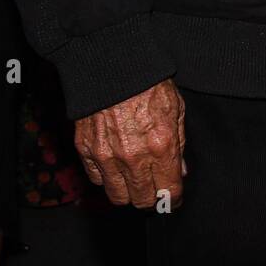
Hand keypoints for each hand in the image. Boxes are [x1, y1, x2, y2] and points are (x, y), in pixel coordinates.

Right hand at [74, 78, 185, 209]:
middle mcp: (133, 157)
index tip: (173, 198)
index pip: (169, 191)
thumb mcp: (176, 109)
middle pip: (141, 200)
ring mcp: (107, 156)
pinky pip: (97, 179)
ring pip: (117, 196)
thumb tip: (179, 172)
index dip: (174, 198)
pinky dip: (107, 178)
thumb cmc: (148, 83)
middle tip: (154, 189)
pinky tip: (115, 167)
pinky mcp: (86, 150)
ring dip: (128, 192)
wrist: (114, 65)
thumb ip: (179, 144)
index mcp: (161, 146)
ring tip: (134, 181)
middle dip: (151, 198)